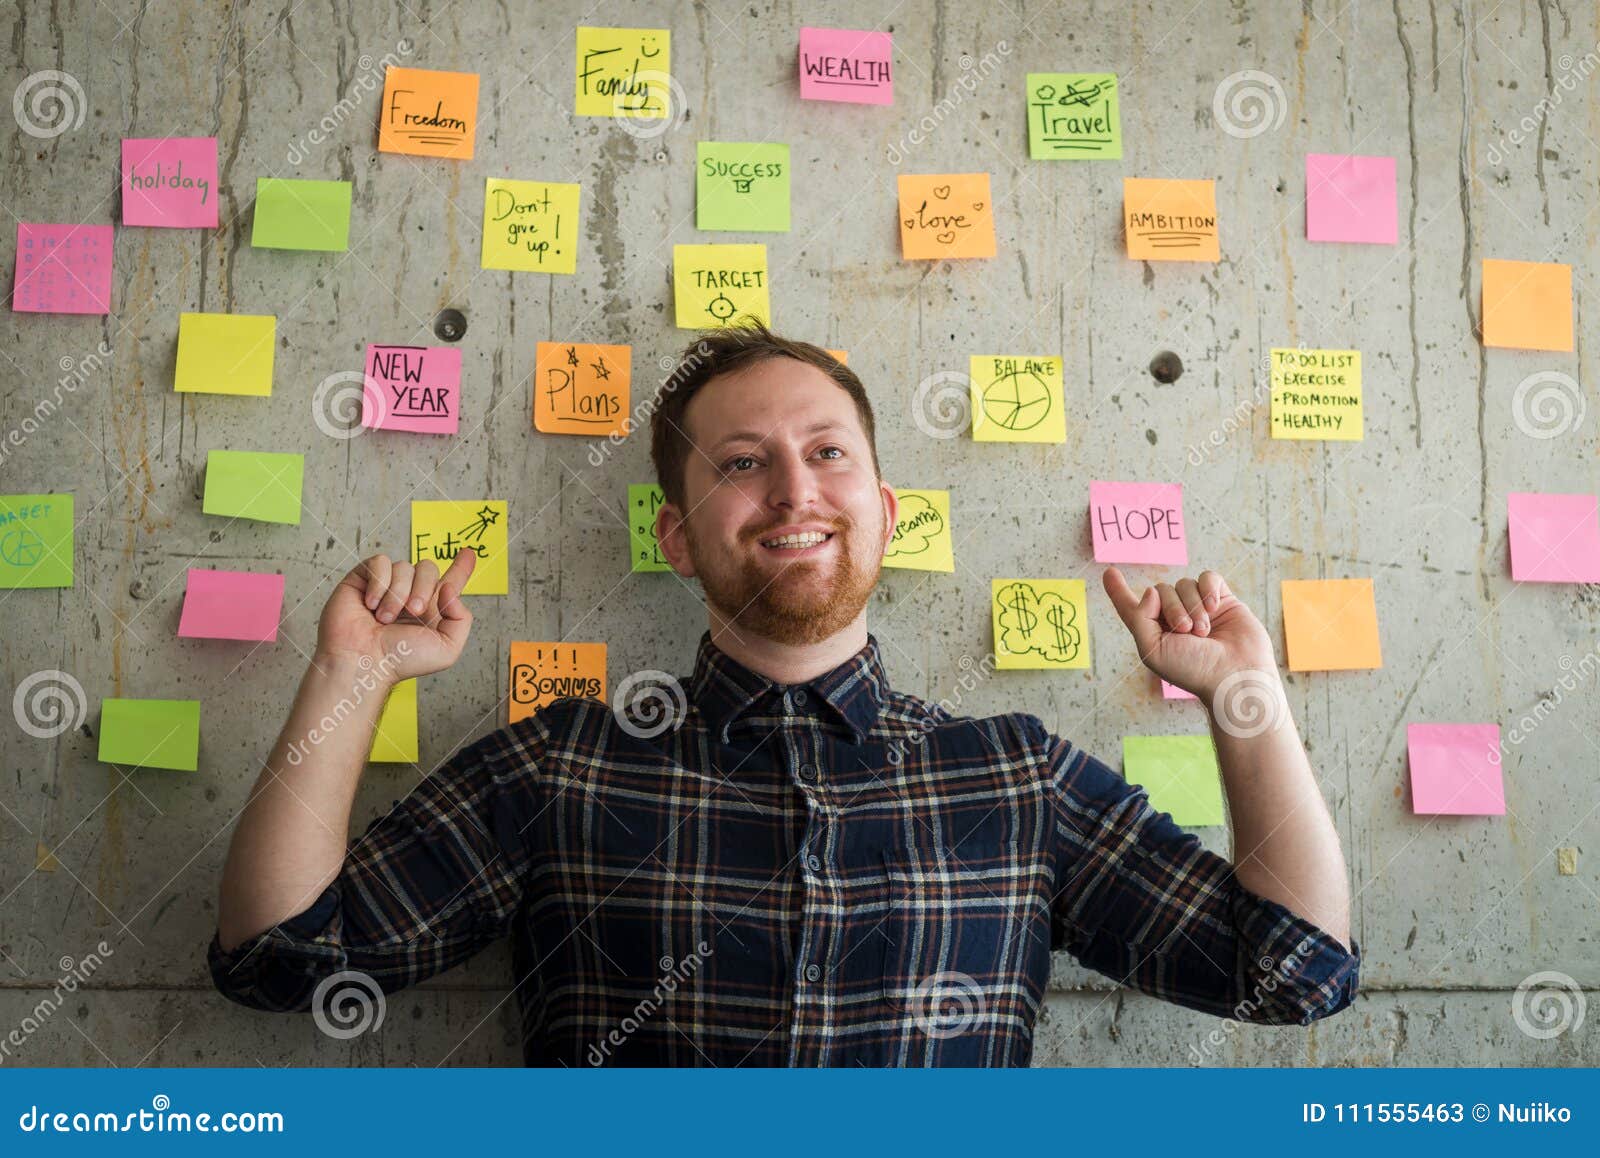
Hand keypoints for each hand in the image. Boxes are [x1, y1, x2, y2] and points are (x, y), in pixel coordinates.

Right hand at [315, 550, 476, 682]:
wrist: (364, 661)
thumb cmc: (400, 660)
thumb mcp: (447, 648)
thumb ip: (461, 618)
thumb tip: (449, 588)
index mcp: (431, 609)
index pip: (450, 581)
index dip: (462, 567)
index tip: (468, 553)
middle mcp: (410, 594)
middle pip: (429, 568)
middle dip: (423, 588)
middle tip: (412, 611)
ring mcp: (387, 586)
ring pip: (404, 567)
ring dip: (397, 594)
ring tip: (384, 618)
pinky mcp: (363, 579)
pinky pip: (380, 562)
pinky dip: (379, 584)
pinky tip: (371, 605)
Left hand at [1102, 566, 1277, 700]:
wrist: (1235, 675)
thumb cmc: (1193, 670)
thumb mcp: (1153, 650)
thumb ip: (1139, 618)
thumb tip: (1150, 591)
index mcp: (1155, 632)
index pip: (1133, 607)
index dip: (1118, 590)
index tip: (1108, 573)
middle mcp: (1175, 618)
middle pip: (1161, 590)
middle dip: (1172, 608)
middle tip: (1186, 631)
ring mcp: (1200, 608)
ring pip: (1185, 584)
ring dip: (1193, 606)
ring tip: (1204, 632)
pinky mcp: (1223, 601)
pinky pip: (1208, 577)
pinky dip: (1208, 588)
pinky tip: (1215, 606)